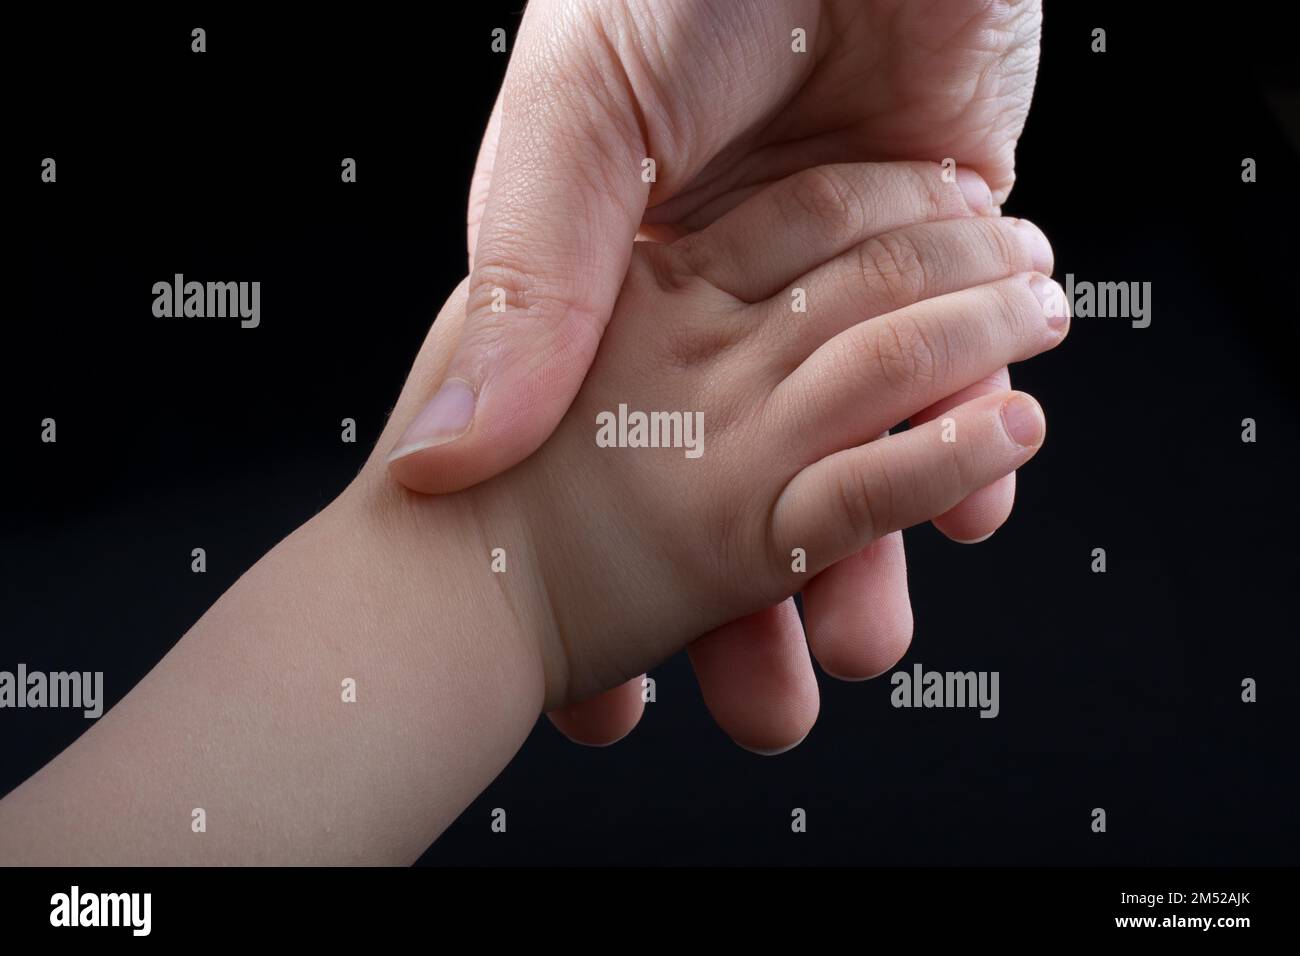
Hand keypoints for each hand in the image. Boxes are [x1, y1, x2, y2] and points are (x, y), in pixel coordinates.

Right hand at [395, 0, 1042, 748]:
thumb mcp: (586, 117)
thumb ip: (532, 278)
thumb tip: (448, 455)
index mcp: (625, 277)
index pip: (606, 460)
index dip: (595, 575)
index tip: (605, 684)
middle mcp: (729, 292)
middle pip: (730, 484)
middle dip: (743, 604)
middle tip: (754, 701)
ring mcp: (839, 275)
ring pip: (843, 451)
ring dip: (858, 558)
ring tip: (856, 644)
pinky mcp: (950, 244)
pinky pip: (950, 379)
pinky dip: (958, 448)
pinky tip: (957, 515)